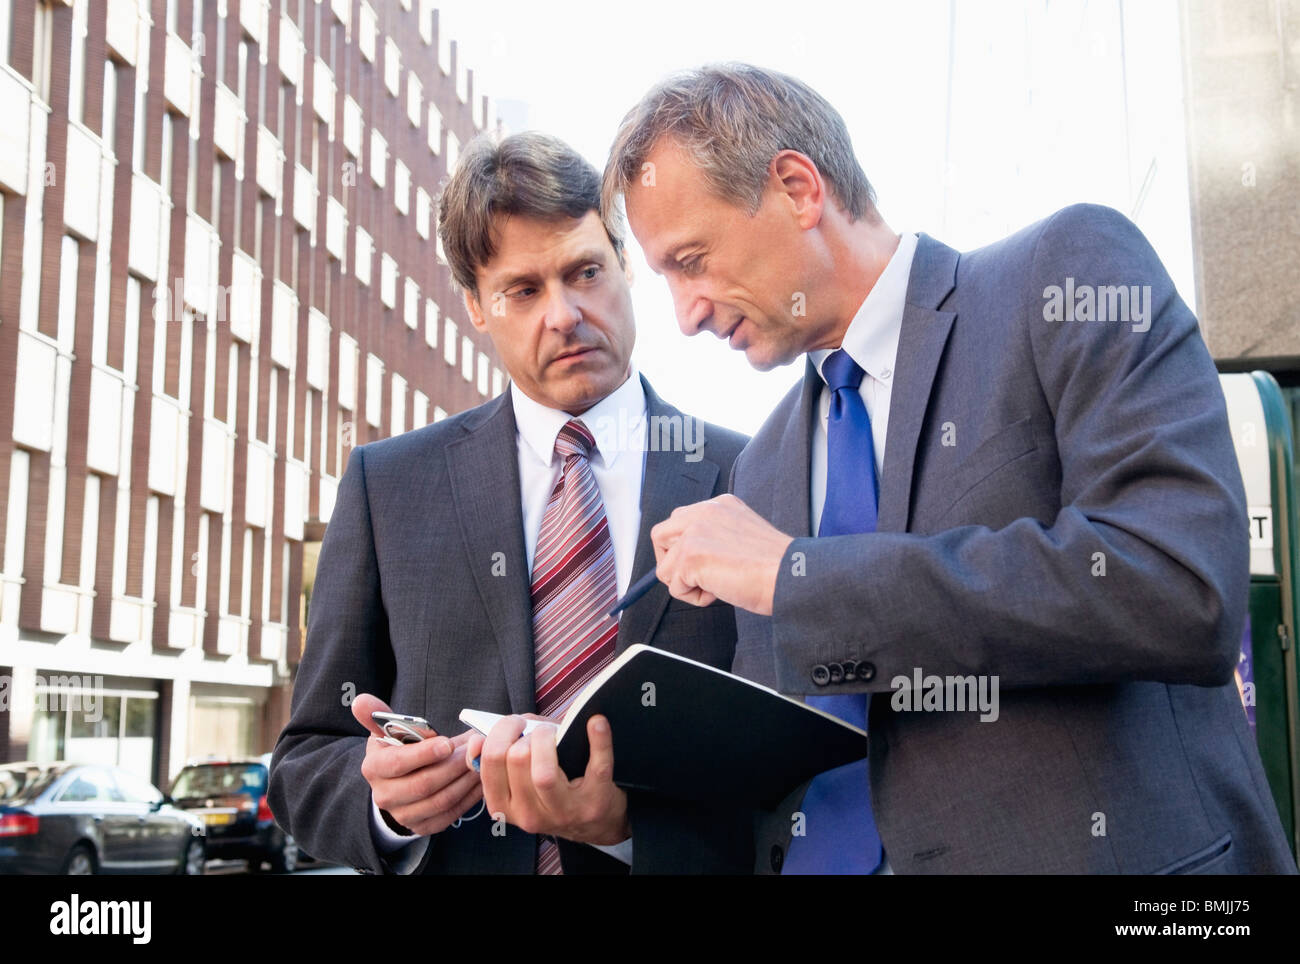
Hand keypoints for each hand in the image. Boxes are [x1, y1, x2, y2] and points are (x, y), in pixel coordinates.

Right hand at [353, 693, 481, 835]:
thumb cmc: (396, 749)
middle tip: (473, 750)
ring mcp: (404, 815)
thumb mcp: (385, 730)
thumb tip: (360, 701)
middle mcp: (384, 796)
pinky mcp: (423, 826)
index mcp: (374, 768)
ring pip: (440, 801)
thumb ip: (377, 714)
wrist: (396, 783)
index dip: (424, 754)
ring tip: (480, 761)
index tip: (448, 743)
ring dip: (464, 781)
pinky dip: (468, 798)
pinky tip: (480, 780)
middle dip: (453, 766)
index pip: (398, 763)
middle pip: (423, 785)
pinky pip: (450, 815)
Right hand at [466, 714, 628, 845]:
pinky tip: (596, 722)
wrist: (594, 823)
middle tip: (537, 730)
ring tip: (555, 732)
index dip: (500, 732)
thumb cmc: (552, 790)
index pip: (490, 762)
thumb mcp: (517, 781)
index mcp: (504, 807)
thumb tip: (478, 739)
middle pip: (517, 760)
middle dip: (526, 732)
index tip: (514, 722)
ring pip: (544, 773)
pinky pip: (597, 767)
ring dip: (549, 738)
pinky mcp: (595, 803)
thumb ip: (495, 757)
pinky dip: (598, 740)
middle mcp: (529, 815)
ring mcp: (563, 812)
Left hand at [650, 493, 793, 614]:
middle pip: (661, 535)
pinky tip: (719, 591)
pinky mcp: (689, 555)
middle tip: (697, 577)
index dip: (684, 547)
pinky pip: (674, 587)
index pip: (681, 520)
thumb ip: (715, 538)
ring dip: (685, 583)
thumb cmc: (776, 566)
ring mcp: (695, 532)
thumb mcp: (741, 537)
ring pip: (664, 565)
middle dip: (672, 562)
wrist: (790, 576)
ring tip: (716, 585)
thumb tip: (688, 559)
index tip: (700, 564)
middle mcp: (705, 511)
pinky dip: (694, 598)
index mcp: (720, 505)